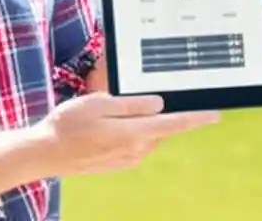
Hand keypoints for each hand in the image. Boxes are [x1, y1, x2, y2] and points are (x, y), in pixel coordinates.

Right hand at [31, 92, 218, 176]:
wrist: (45, 153)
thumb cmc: (68, 124)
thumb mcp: (100, 103)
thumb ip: (132, 104)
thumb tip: (159, 104)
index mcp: (134, 133)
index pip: (174, 124)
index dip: (197, 118)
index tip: (216, 113)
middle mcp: (136, 150)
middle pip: (162, 129)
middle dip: (166, 115)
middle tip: (160, 98)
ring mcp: (126, 159)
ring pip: (148, 136)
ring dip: (145, 123)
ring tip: (122, 109)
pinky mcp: (117, 163)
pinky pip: (135, 144)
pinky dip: (133, 133)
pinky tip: (113, 124)